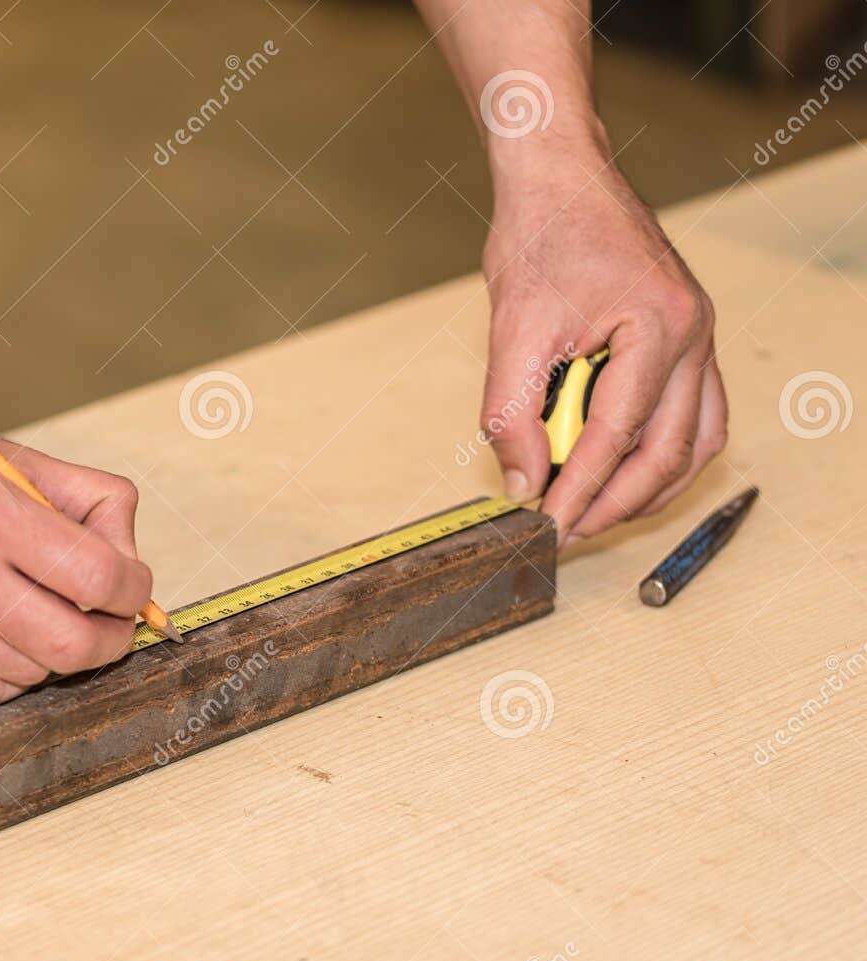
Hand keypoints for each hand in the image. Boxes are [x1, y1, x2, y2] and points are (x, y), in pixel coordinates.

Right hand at [0, 371, 152, 707]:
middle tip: (110, 623)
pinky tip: (1, 644)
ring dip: (55, 656)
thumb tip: (124, 550)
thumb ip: (70, 494)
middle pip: (71, 644)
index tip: (132, 587)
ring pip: (26, 674)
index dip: (133, 590)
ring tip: (49, 620)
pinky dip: (3, 678)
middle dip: (110, 639)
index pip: (98, 576)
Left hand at [480, 150, 727, 543]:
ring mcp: (699, 338)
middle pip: (671, 450)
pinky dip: (660, 453)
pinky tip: (618, 470)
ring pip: (696, 441)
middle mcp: (694, 336)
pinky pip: (694, 415)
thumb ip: (511, 411)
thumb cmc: (542, 234)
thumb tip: (519, 481)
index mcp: (659, 327)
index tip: (549, 526)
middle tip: (569, 531)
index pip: (619, 436)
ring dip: (648, 487)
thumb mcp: (512, 329)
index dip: (581, 491)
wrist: (562, 178)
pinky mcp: (687, 341)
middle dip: (617, 502)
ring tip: (595, 512)